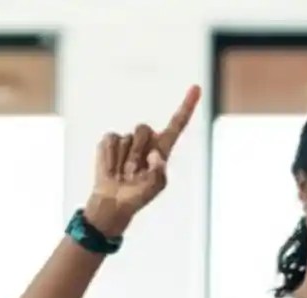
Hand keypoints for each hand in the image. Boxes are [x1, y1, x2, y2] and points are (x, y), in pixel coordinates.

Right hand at [84, 84, 200, 236]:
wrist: (114, 202)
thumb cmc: (138, 195)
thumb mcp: (156, 187)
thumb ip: (160, 171)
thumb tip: (154, 153)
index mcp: (162, 148)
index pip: (177, 124)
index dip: (187, 105)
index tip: (196, 87)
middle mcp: (147, 141)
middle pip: (144, 128)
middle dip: (137, 150)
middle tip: (133, 172)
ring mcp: (128, 140)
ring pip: (127, 137)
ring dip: (124, 159)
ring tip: (123, 173)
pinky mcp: (110, 142)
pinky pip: (111, 140)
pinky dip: (110, 157)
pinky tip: (112, 168)